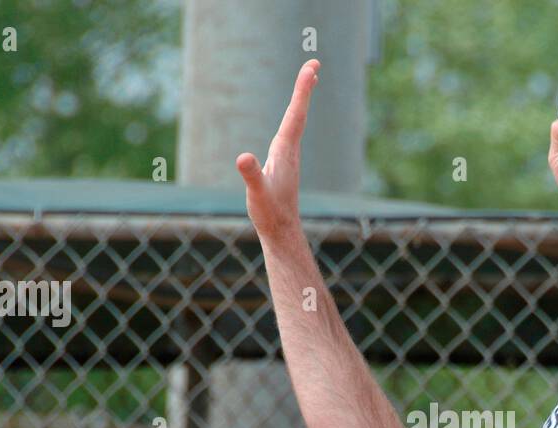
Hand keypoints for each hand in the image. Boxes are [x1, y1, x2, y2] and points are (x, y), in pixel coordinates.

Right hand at [236, 59, 320, 237]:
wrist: (282, 232)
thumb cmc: (270, 213)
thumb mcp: (257, 194)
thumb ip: (251, 175)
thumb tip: (243, 158)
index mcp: (285, 151)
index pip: (295, 114)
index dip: (303, 89)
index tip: (312, 67)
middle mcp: (290, 150)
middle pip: (299, 112)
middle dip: (305, 87)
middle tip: (314, 64)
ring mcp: (288, 157)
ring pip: (297, 121)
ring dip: (301, 100)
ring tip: (309, 82)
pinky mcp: (283, 164)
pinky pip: (290, 132)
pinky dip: (293, 117)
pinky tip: (292, 118)